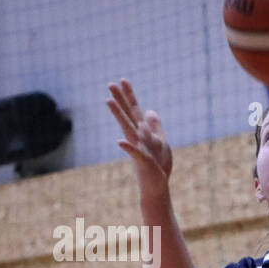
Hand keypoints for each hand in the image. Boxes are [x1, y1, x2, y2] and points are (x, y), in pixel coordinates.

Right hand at [108, 79, 172, 200]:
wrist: (157, 187)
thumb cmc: (158, 167)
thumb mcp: (161, 142)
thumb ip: (155, 127)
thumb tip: (150, 111)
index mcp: (142, 133)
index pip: (135, 110)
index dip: (129, 95)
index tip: (123, 80)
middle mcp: (137, 138)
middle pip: (128, 115)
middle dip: (120, 100)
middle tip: (110, 84)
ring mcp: (138, 149)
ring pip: (128, 129)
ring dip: (118, 115)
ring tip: (108, 101)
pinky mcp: (143, 162)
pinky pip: (134, 153)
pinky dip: (128, 148)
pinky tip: (119, 142)